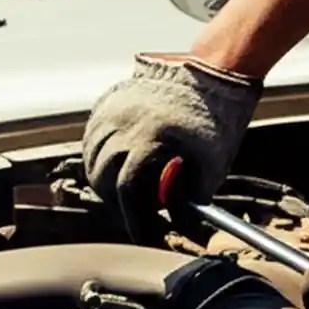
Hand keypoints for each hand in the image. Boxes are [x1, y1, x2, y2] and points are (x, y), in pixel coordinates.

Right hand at [82, 53, 260, 242]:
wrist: (212, 74)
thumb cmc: (217, 122)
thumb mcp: (210, 168)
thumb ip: (189, 201)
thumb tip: (178, 228)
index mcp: (148, 139)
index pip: (128, 191)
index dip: (135, 219)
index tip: (144, 234)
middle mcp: (123, 123)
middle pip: (102, 176)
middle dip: (118, 200)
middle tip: (136, 211)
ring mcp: (112, 109)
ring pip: (92, 156)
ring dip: (105, 177)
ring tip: (126, 187)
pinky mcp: (109, 101)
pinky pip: (92, 136)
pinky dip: (99, 154)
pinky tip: (116, 161)